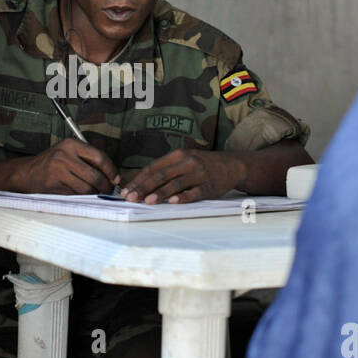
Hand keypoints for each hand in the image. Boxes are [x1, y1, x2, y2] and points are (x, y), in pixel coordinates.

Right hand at [11, 138, 119, 193]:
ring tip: (94, 193)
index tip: (115, 179)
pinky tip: (80, 196)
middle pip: (95, 176)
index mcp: (71, 144)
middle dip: (105, 187)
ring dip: (93, 194)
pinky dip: (81, 198)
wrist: (27, 172)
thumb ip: (87, 158)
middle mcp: (64, 156)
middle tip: (107, 190)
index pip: (100, 157)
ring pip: (87, 189)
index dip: (111, 170)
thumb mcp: (68, 152)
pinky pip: (75, 196)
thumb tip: (112, 174)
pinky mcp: (54, 186)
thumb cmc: (51, 163)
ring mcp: (58, 172)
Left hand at [120, 150, 243, 203]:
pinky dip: (183, 197)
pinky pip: (194, 192)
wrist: (232, 165)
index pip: (153, 168)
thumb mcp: (184, 160)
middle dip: (144, 187)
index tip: (125, 191)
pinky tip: (172, 202)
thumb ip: (166, 170)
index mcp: (177, 155)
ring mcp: (199, 174)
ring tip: (147, 201)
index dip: (138, 180)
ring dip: (160, 193)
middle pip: (161, 175)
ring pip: (176, 183)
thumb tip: (141, 185)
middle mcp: (187, 162)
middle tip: (131, 198)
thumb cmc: (202, 165)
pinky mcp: (209, 186)